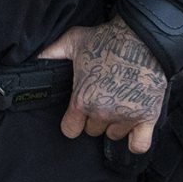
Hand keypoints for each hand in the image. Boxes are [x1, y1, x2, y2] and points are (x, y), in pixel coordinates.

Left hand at [40, 18, 167, 153]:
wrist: (143, 36)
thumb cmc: (107, 39)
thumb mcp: (72, 41)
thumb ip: (50, 54)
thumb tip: (34, 61)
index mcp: (82, 100)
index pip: (70, 130)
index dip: (72, 122)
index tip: (77, 113)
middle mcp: (102, 113)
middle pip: (93, 131)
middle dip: (95, 118)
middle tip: (102, 99)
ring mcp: (126, 116)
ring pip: (114, 135)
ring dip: (115, 124)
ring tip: (119, 104)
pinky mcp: (148, 117)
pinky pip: (139, 144)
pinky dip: (136, 140)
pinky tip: (133, 128)